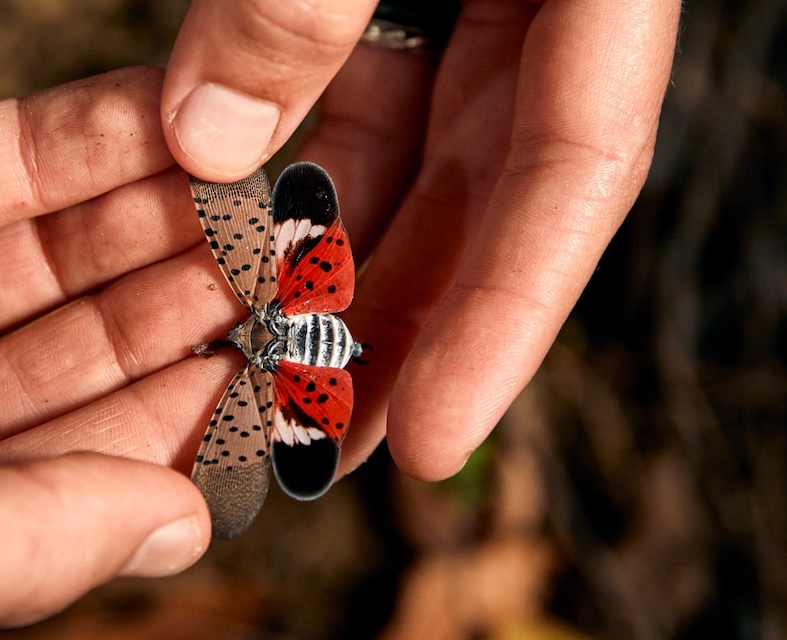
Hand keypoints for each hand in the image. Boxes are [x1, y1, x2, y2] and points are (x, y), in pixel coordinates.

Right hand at [0, 67, 220, 639]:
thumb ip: (8, 552)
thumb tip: (171, 531)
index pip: (35, 513)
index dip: (160, 443)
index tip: (269, 378)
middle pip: (32, 393)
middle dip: (162, 330)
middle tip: (282, 277)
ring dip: (128, 235)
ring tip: (249, 199)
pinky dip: (52, 156)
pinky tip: (156, 133)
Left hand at [163, 0, 681, 477]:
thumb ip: (302, 1)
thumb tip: (206, 141)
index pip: (580, 174)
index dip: (508, 318)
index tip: (430, 443)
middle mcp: (552, 21)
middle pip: (493, 208)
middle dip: (407, 334)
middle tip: (325, 447)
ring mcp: (483, 13)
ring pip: (422, 173)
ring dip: (344, 269)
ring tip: (271, 373)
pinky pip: (369, 105)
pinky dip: (311, 175)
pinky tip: (248, 241)